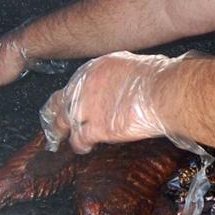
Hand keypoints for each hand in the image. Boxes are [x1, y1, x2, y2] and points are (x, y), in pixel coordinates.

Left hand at [39, 51, 176, 153]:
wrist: (161, 93)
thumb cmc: (157, 77)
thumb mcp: (132, 66)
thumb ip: (119, 76)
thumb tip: (125, 83)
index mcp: (94, 69)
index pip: (74, 84)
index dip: (71, 96)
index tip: (70, 102)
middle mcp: (84, 87)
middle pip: (59, 102)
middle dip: (55, 114)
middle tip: (53, 123)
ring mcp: (86, 108)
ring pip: (63, 123)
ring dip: (60, 133)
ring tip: (58, 141)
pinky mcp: (94, 129)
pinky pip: (78, 141)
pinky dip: (80, 146)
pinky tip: (83, 148)